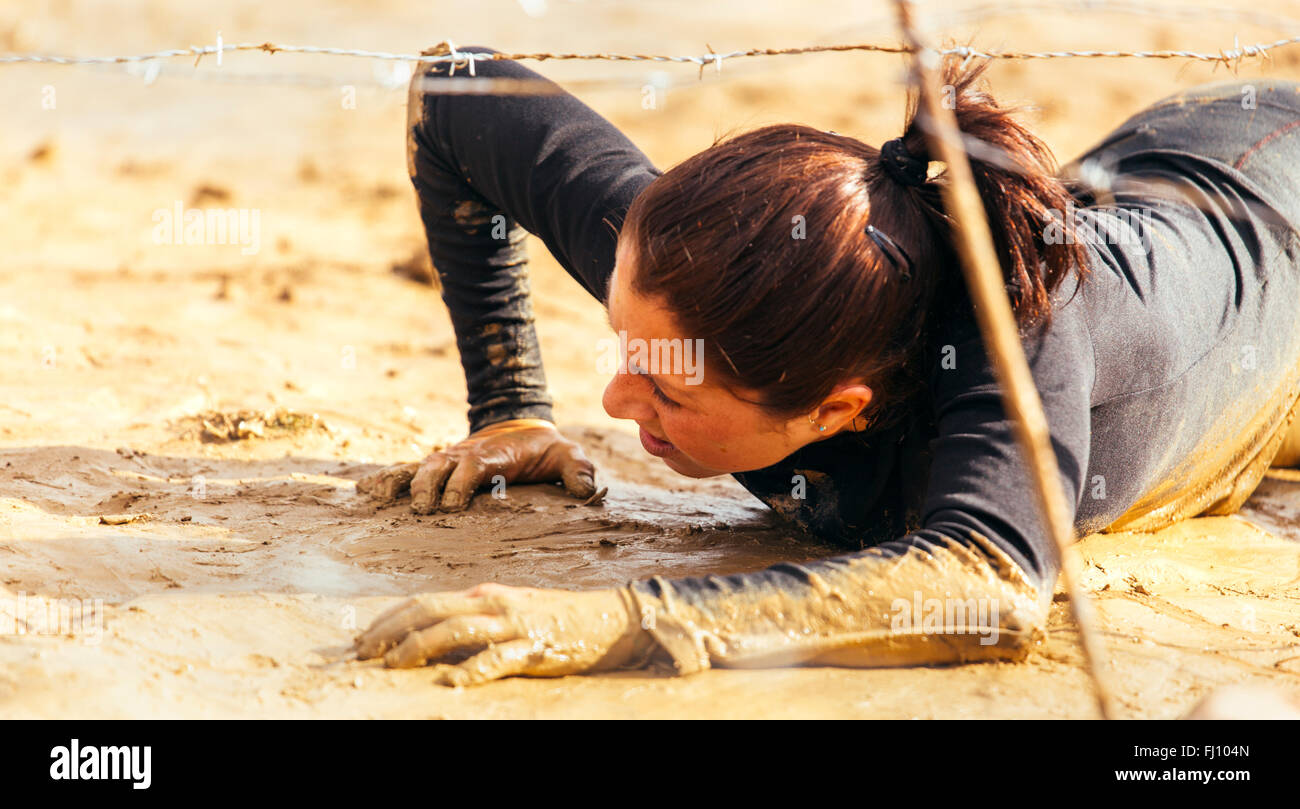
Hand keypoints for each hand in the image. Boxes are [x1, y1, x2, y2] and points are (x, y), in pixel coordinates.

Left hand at [353, 583, 651, 685]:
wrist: (610, 618)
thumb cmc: (558, 618)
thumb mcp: (512, 611)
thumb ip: (477, 618)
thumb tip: (435, 634)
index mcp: (485, 595)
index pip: (425, 600)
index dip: (390, 619)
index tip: (364, 638)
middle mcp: (494, 604)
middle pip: (430, 610)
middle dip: (391, 630)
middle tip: (362, 651)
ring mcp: (514, 625)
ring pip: (455, 630)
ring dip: (418, 646)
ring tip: (392, 665)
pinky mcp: (535, 647)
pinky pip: (499, 659)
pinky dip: (473, 671)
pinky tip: (453, 683)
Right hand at [355, 418, 596, 512]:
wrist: (523, 428)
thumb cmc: (546, 450)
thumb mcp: (570, 455)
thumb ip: (579, 470)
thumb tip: (586, 491)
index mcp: (495, 454)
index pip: (474, 466)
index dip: (461, 483)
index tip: (451, 505)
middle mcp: (465, 455)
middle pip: (439, 466)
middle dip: (427, 486)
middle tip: (421, 510)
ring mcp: (448, 459)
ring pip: (418, 467)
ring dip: (400, 481)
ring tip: (378, 498)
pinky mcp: (437, 466)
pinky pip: (407, 470)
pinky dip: (385, 478)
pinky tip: (363, 492)